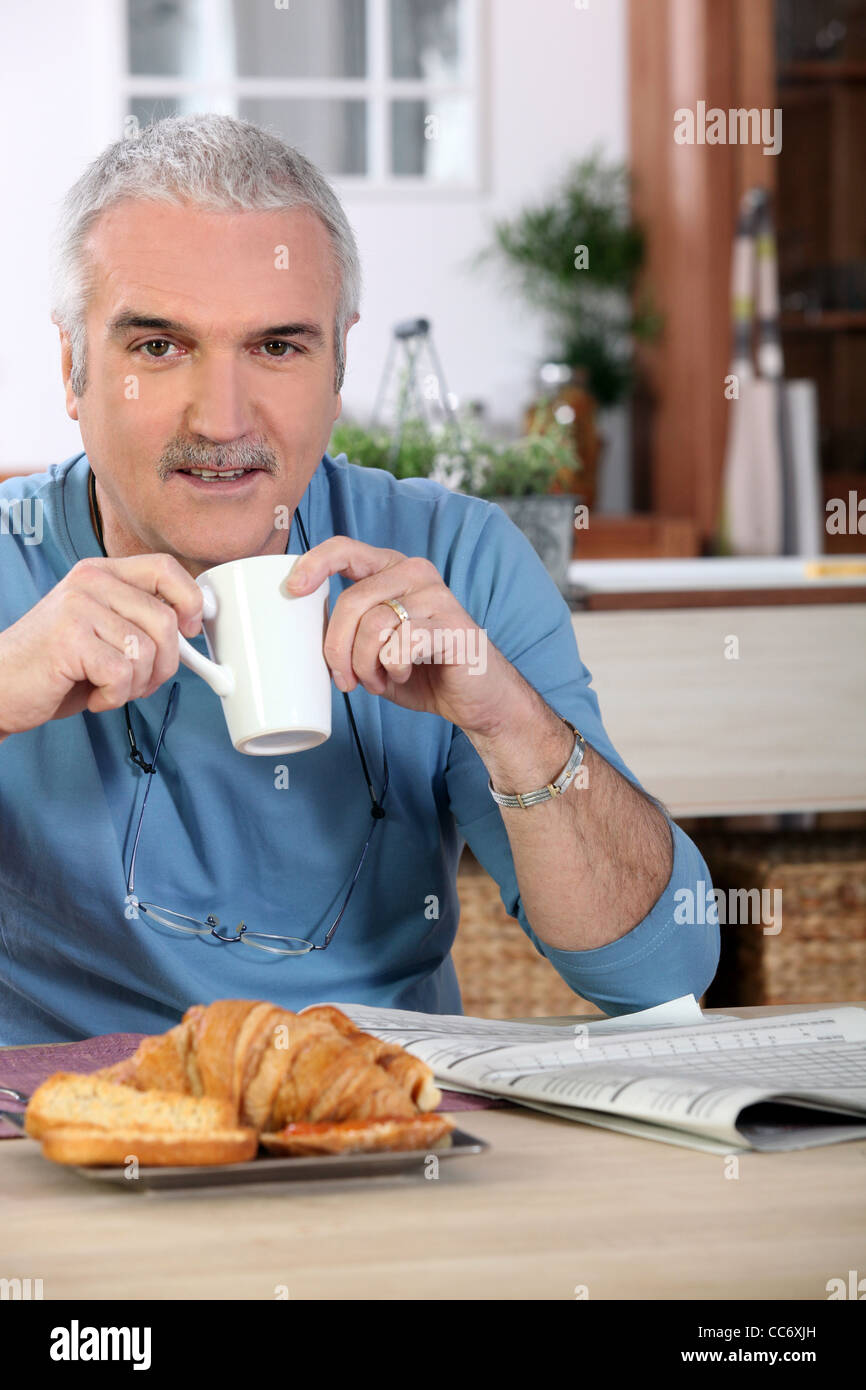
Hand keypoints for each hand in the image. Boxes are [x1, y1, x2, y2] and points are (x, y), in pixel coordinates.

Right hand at [0, 555, 203, 736]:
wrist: (1, 686)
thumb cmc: (57, 665)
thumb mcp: (104, 631)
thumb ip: (141, 620)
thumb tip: (192, 629)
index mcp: (101, 573)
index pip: (165, 568)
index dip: (190, 600)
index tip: (190, 631)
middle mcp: (90, 582)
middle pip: (165, 620)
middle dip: (164, 665)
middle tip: (139, 682)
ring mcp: (78, 607)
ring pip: (146, 652)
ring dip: (136, 685)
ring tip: (108, 687)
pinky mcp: (70, 638)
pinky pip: (123, 674)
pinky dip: (115, 697)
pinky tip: (94, 694)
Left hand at [285, 537, 520, 737]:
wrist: (477, 698)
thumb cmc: (422, 670)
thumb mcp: (374, 645)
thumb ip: (348, 628)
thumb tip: (302, 625)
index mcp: (393, 570)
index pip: (346, 549)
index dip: (314, 564)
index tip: (293, 589)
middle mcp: (416, 574)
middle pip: (352, 601)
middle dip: (337, 648)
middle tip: (344, 678)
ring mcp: (438, 597)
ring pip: (374, 626)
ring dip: (365, 665)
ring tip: (377, 681)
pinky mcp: (452, 626)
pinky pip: (401, 646)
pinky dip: (392, 669)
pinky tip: (401, 676)